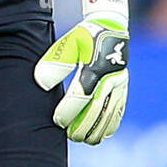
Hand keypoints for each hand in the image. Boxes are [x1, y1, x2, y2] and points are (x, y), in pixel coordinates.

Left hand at [34, 19, 128, 143]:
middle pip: (97, 110)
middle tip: (68, 135)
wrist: (110, 28)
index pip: (82, 96)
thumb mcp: (67, 43)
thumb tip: (41, 84)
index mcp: (96, 67)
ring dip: (95, 130)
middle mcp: (112, 78)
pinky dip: (109, 126)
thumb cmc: (84, 37)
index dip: (69, 111)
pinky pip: (119, 112)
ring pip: (110, 115)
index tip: (57, 121)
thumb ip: (55, 63)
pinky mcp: (124, 89)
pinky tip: (98, 135)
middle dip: (82, 126)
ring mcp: (120, 85)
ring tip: (80, 138)